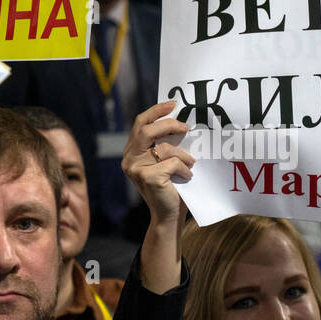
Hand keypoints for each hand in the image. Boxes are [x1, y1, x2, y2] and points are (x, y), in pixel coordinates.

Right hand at [121, 100, 193, 226]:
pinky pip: (172, 163)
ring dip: (183, 154)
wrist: (168, 215)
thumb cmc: (170, 187)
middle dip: (169, 125)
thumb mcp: (163, 161)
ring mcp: (136, 169)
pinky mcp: (148, 178)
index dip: (155, 111)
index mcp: (131, 152)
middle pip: (146, 130)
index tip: (173, 104)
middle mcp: (129, 159)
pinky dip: (184, 168)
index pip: (140, 123)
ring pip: (164, 148)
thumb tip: (181, 120)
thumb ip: (164, 143)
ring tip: (191, 163)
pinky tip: (187, 177)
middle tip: (186, 126)